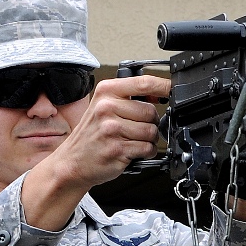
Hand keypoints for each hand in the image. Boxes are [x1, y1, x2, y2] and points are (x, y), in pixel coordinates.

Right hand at [21, 75, 167, 230]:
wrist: (72, 161)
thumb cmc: (90, 135)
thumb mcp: (103, 107)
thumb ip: (128, 98)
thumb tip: (158, 94)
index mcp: (106, 92)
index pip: (143, 84)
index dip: (164, 86)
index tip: (173, 89)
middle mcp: (107, 108)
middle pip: (151, 111)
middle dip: (151, 122)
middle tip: (136, 129)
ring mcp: (111, 130)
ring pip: (151, 131)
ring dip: (148, 139)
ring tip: (132, 141)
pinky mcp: (117, 149)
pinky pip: (147, 148)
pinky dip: (145, 152)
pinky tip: (131, 151)